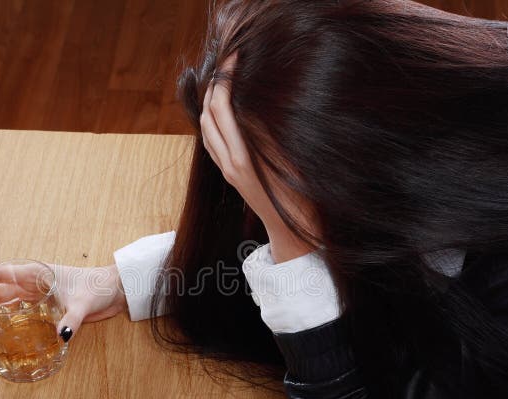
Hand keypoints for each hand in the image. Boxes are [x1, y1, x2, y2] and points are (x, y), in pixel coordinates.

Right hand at [0, 263, 126, 345]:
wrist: (116, 290)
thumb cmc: (99, 288)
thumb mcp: (84, 303)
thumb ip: (72, 319)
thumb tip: (61, 336)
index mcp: (38, 273)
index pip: (2, 274)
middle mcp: (35, 282)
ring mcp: (40, 295)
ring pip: (7, 305)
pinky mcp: (47, 307)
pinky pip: (21, 314)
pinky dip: (8, 323)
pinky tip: (0, 337)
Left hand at [200, 52, 317, 262]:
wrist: (294, 233)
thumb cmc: (302, 200)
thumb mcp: (289, 162)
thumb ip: (269, 134)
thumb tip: (254, 98)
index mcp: (242, 159)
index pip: (222, 107)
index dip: (225, 78)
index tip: (235, 56)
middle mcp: (229, 164)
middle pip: (208, 113)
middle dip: (215, 84)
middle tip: (230, 61)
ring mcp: (227, 171)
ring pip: (206, 127)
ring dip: (211, 100)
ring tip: (227, 79)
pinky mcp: (230, 174)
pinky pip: (212, 141)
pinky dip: (214, 118)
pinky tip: (227, 107)